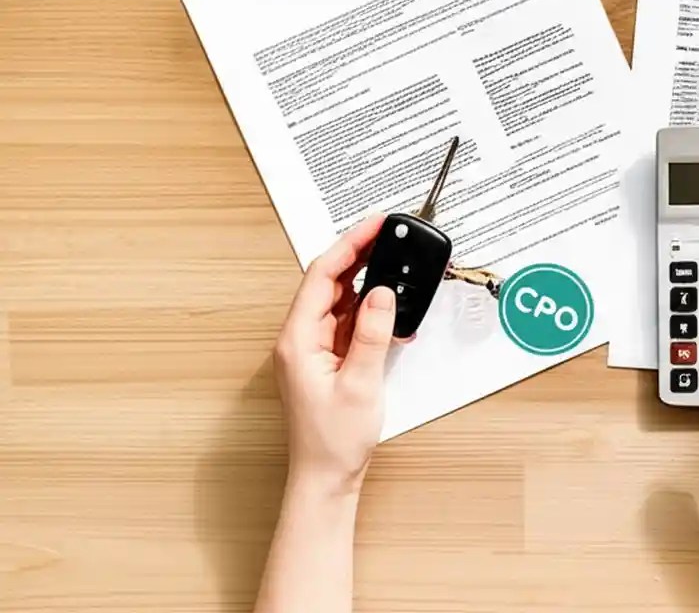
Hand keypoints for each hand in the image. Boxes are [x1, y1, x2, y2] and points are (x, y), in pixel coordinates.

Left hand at [273, 214, 398, 495]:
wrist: (325, 477)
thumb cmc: (333, 440)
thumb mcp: (361, 382)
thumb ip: (374, 333)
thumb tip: (383, 293)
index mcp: (297, 339)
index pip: (322, 275)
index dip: (350, 244)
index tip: (376, 225)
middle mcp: (300, 338)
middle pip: (330, 281)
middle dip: (361, 255)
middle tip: (391, 235)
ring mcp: (313, 348)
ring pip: (340, 300)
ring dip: (368, 283)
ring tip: (397, 266)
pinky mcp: (327, 359)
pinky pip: (348, 322)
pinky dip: (370, 312)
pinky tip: (392, 311)